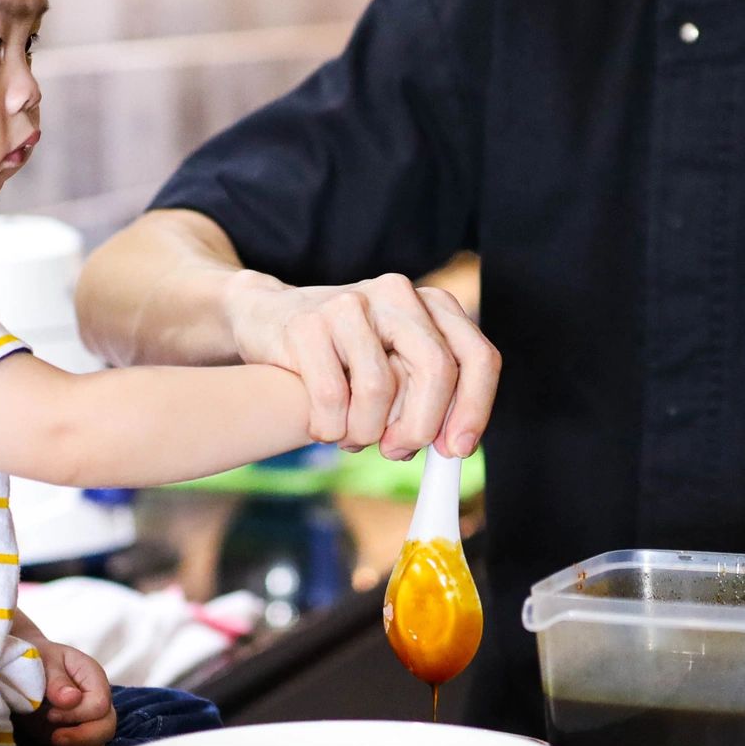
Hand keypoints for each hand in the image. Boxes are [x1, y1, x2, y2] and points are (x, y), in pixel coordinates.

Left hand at [30, 641, 116, 745]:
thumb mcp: (42, 661)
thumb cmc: (33, 659)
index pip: (100, 704)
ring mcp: (85, 723)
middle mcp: (95, 702)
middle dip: (82, 738)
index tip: (51, 713)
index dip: (78, 714)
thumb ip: (56, 679)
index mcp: (92, 678)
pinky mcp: (72, 739)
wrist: (18, 667)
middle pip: (106, 728)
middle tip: (54, 738)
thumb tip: (71, 699)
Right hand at [224, 272, 498, 459]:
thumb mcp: (394, 364)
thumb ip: (428, 396)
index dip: (475, 409)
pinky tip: (323, 426)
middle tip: (398, 450)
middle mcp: (397, 294)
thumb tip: (453, 447)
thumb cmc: (343, 356)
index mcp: (431, 304)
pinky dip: (330, 428)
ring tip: (350, 435)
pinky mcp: (307, 324)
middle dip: (420, 425)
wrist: (267, 320)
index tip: (457, 450)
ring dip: (365, 432)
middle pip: (435, 369)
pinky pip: (333, 397)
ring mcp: (350, 304)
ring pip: (379, 389)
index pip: (477, 356)